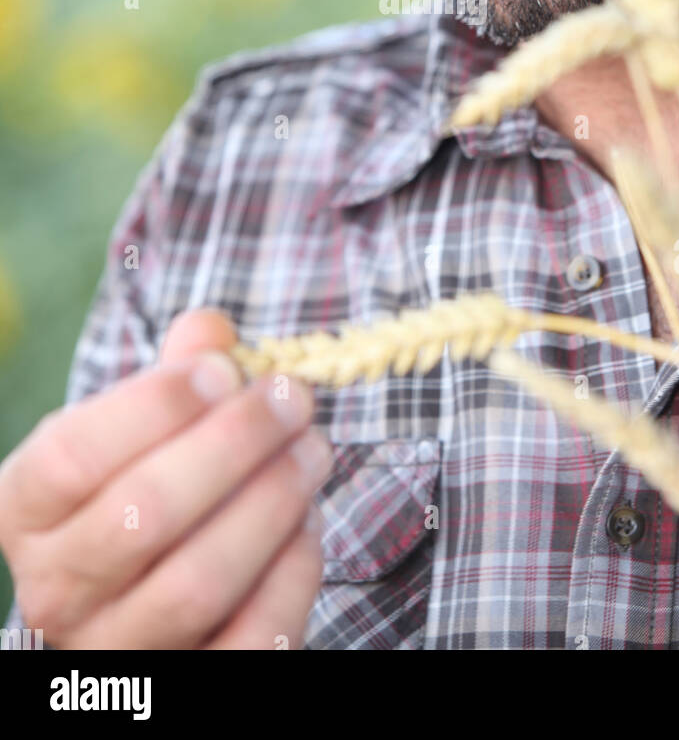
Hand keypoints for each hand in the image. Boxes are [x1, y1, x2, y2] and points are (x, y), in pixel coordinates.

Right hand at [0, 308, 330, 647]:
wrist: (148, 580)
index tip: (224, 368)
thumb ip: (177, 370)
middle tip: (292, 398)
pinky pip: (249, 640)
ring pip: (196, 583)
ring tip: (313, 449)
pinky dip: (291, 575)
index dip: (153, 406)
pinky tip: (309, 521)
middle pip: (142, 514)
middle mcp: (54, 588)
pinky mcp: (186, 684)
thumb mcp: (140, 422)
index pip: (73, 456)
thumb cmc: (143, 479)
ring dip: (271, 503)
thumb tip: (210, 330)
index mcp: (25, 508)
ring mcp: (115, 648)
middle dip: (233, 444)